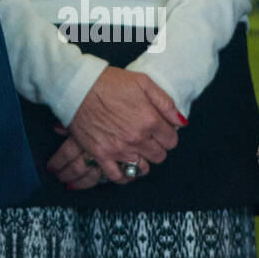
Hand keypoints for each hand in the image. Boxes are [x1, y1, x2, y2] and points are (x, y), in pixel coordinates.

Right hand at [46, 66, 183, 186]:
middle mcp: (137, 138)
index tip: (159, 130)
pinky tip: (125, 166)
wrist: (77, 86)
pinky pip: (118, 175)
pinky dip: (124, 175)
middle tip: (147, 138)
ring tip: (136, 150)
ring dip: (142, 160)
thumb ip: (166, 103)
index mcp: (150, 120)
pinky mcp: (101, 154)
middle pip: (159, 156)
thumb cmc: (109, 82)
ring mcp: (118, 148)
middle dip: (156, 147)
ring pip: (142, 168)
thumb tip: (181, 122)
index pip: (171, 141)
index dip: (167, 135)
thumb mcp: (142, 82)